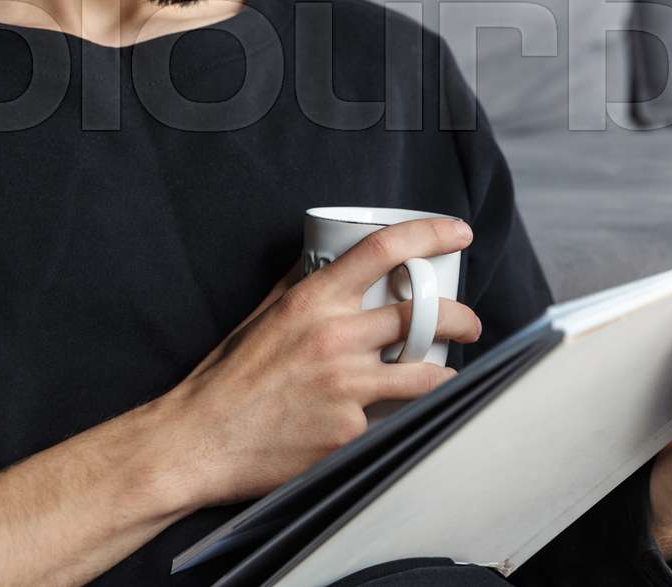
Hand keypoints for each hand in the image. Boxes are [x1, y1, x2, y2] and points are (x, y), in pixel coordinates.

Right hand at [163, 217, 482, 507]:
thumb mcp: (264, 314)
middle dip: (461, 317)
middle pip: (422, 314)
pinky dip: (400, 418)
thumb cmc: (230, 377)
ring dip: (446, 374)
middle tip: (470, 324)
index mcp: (313, 301)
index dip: (430, 233)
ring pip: (425, 374)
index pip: (383, 249)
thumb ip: (301, 284)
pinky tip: (395, 419)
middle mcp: (334, 337)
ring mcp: (345, 386)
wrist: (201, 439)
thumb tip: (326, 257)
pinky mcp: (349, 431)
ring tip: (449, 375)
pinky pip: (392, 419)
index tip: (457, 233)